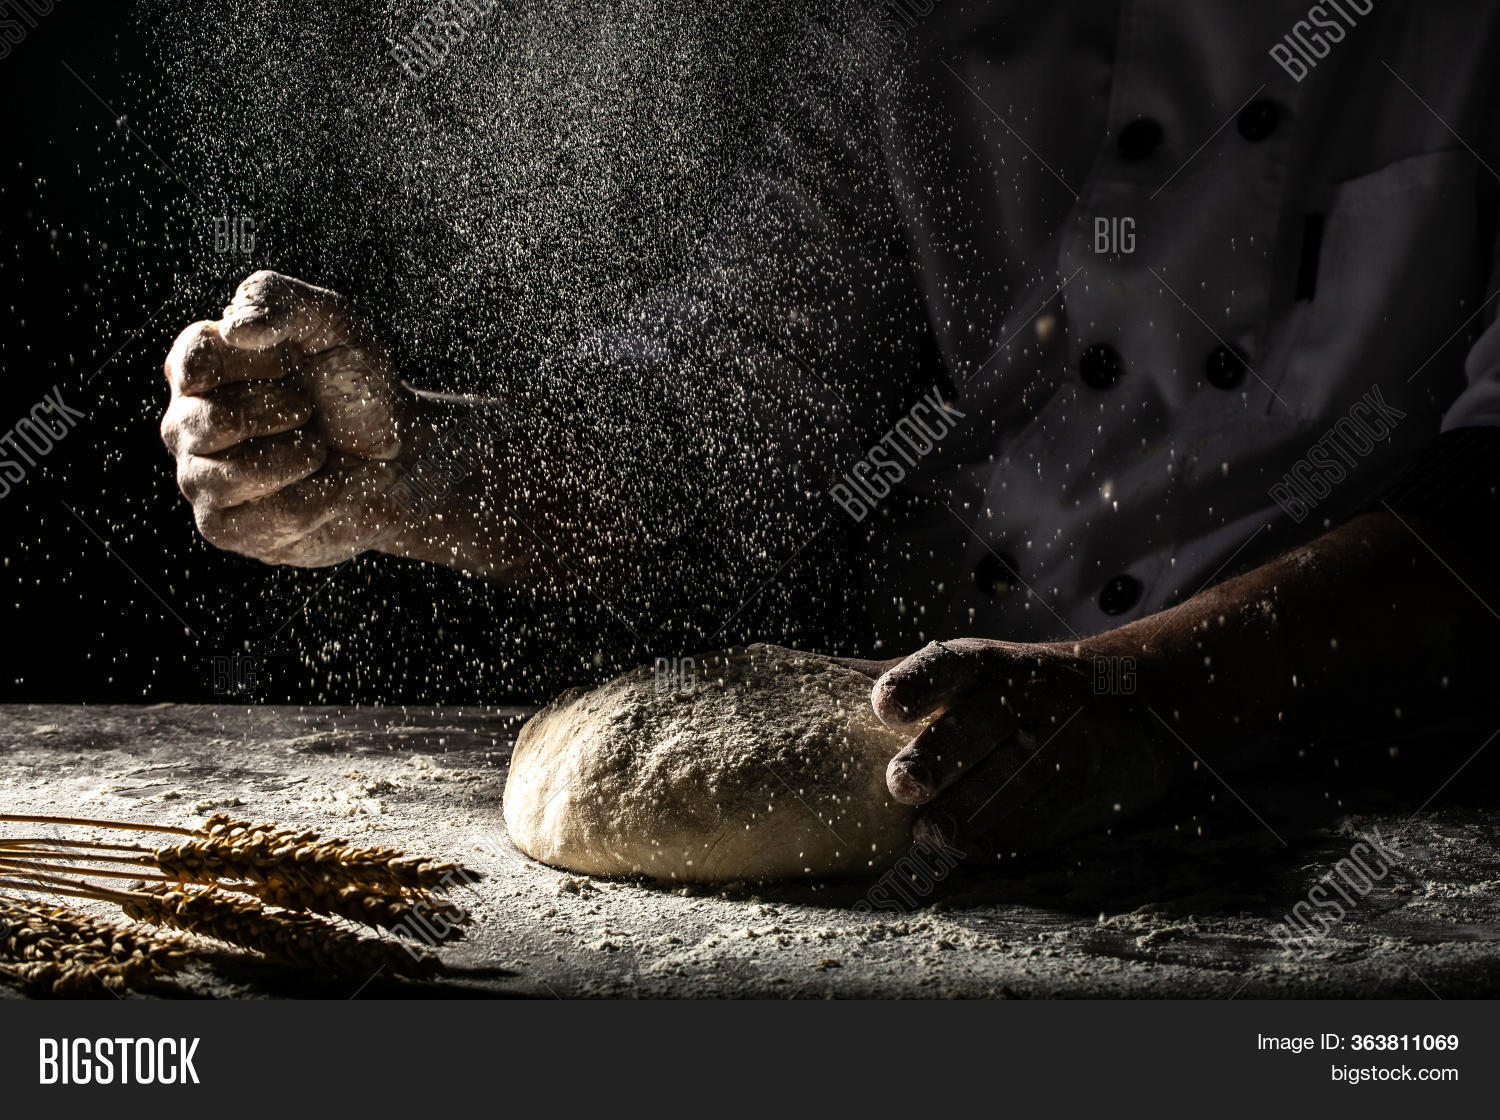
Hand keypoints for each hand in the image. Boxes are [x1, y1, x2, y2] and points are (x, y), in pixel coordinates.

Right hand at [161, 271, 421, 565]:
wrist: (400, 451)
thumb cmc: (356, 385)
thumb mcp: (333, 324)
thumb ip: (280, 300)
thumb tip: (232, 327)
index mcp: (202, 367)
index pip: (192, 359)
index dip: (260, 364)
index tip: (295, 363)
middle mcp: (187, 423)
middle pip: (208, 424)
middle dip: (286, 414)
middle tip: (312, 411)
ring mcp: (200, 479)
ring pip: (230, 478)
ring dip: (304, 459)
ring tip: (322, 449)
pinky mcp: (228, 527)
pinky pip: (268, 519)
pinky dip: (320, 498)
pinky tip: (331, 484)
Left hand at [869, 638, 1173, 859]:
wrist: (1130, 710)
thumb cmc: (1009, 691)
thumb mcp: (964, 670)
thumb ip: (892, 680)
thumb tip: (788, 673)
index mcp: (984, 666)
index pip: (950, 666)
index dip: (917, 684)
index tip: (883, 706)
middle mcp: (1019, 704)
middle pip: (980, 727)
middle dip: (941, 757)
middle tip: (903, 784)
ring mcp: (1051, 754)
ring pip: (1008, 786)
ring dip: (969, 814)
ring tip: (929, 836)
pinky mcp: (1068, 804)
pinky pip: (1030, 827)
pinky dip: (995, 844)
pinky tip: (959, 857)